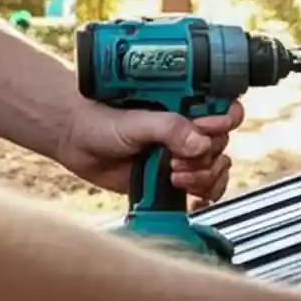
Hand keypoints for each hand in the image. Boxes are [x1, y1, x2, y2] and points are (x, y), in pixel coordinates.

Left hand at [55, 99, 244, 207]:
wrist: (74, 142)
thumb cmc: (100, 120)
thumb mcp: (135, 121)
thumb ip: (169, 128)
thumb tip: (201, 143)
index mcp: (186, 104)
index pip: (226, 110)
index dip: (222, 122)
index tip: (203, 129)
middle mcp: (190, 127)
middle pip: (223, 144)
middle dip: (204, 157)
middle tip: (176, 160)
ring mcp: (184, 153)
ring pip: (217, 167)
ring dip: (202, 177)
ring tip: (174, 176)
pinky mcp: (176, 176)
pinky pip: (207, 186)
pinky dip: (205, 192)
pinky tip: (191, 195)